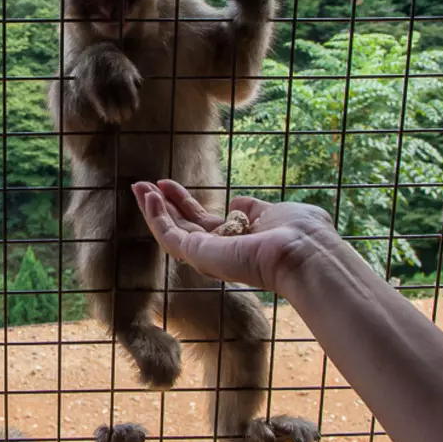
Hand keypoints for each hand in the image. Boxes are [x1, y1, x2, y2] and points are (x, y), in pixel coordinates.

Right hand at [131, 179, 339, 294]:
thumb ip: (255, 210)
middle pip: (183, 226)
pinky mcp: (200, 256)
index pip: (203, 221)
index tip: (168, 185)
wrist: (305, 252)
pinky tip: (150, 197)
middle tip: (143, 185)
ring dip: (153, 209)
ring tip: (138, 187)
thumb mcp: (275, 212)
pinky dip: (157, 217)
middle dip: (162, 205)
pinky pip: (170, 236)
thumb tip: (238, 203)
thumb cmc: (301, 233)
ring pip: (171, 232)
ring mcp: (209, 256)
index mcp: (238, 241)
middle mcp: (221, 251)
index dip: (184, 202)